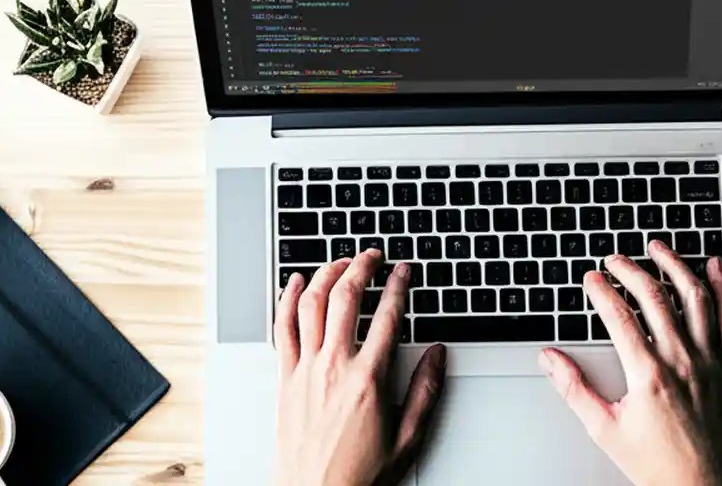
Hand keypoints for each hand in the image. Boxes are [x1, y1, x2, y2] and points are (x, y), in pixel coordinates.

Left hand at [273, 251, 446, 485]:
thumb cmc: (358, 474)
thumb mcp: (407, 437)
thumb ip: (425, 391)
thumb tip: (438, 355)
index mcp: (369, 380)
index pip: (389, 316)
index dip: (399, 285)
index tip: (404, 271)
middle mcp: (334, 367)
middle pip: (347, 298)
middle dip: (362, 267)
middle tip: (373, 257)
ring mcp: (305, 370)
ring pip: (312, 305)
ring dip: (328, 275)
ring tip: (341, 262)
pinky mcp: (285, 379)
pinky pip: (283, 328)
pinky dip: (288, 299)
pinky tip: (297, 283)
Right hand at [539, 241, 721, 485]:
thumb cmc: (661, 467)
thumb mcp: (605, 431)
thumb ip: (574, 390)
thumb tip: (550, 360)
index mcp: (648, 375)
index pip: (619, 316)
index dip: (601, 291)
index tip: (591, 279)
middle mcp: (682, 361)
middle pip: (654, 297)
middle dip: (630, 270)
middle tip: (615, 260)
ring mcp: (711, 361)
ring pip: (694, 297)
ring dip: (676, 265)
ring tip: (659, 248)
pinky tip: (716, 268)